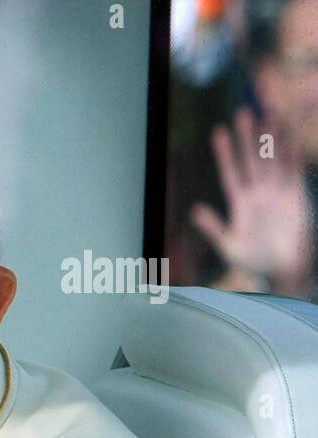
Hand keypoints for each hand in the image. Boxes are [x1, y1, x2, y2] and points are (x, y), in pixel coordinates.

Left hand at [191, 108, 313, 295]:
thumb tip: (194, 210)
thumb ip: (212, 228)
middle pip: (252, 160)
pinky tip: (289, 138)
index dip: (225, 153)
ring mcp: (278, 193)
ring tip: (268, 115)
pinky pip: (294, 172)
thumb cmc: (254, 262)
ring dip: (271, 140)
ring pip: (273, 161)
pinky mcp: (296, 196)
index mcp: (240, 203)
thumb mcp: (229, 246)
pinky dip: (291, 156)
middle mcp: (258, 194)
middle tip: (243, 113)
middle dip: (247, 138)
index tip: (218, 132)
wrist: (284, 271)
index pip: (230, 172)